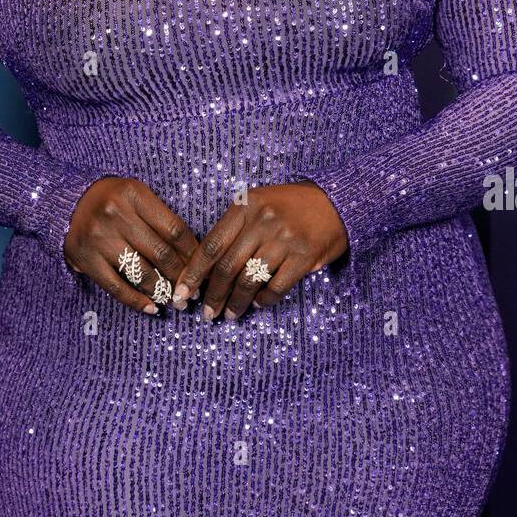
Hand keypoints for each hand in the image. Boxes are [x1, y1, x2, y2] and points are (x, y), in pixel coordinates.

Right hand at [64, 176, 200, 314]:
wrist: (68, 203)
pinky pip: (116, 286)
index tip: (202, 269)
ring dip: (162, 291)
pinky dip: (136, 301)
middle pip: (160, 253)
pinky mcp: (86, 259)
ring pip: (141, 273)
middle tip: (192, 292)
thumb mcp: (136, 195)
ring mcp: (100, 239)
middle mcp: (117, 215)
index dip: (192, 253)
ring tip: (175, 301)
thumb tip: (191, 253)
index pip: (174, 230)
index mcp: (134, 195)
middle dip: (181, 277)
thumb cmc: (111, 200)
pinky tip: (151, 308)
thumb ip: (159, 217)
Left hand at [171, 180, 348, 321]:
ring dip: (236, 303)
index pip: (210, 245)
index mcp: (245, 205)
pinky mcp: (304, 256)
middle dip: (213, 295)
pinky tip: (257, 305)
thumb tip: (205, 269)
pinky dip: (263, 301)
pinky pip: (276, 287)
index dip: (193, 273)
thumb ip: (234, 228)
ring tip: (229, 315)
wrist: (335, 201)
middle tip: (207, 313)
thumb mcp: (257, 203)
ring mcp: (284, 239)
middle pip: (226, 267)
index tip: (181, 293)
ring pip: (249, 280)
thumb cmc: (289, 206)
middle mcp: (262, 221)